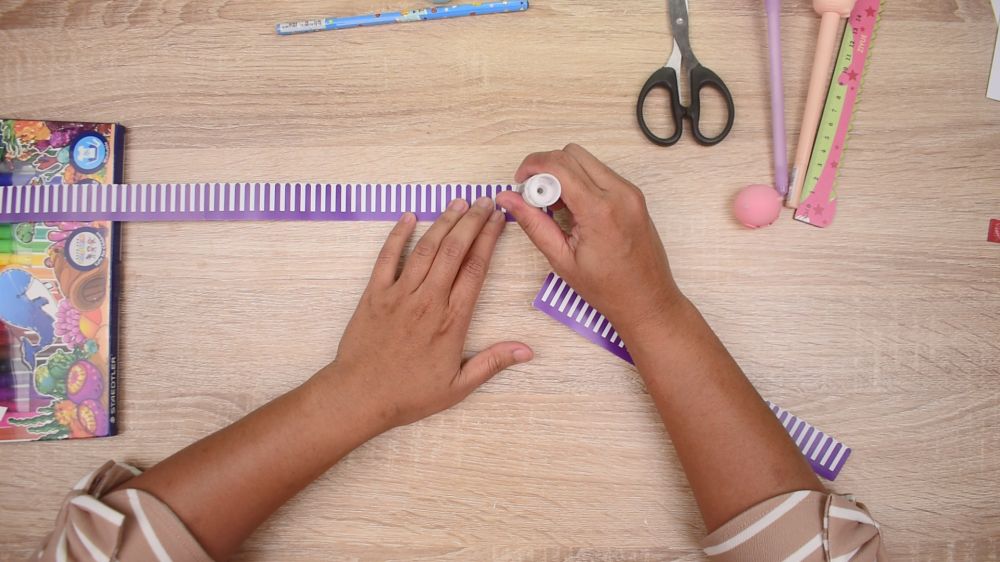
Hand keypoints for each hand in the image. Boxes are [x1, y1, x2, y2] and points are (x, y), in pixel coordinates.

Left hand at [331, 197, 533, 429]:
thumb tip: (527, 351)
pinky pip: (387, 257)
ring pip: (426, 249)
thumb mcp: (458, 386)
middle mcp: (428, 300)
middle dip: (471, 221)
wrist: (360, 396)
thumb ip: (492, 363)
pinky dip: (398, 235)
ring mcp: (400, 294)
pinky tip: (409, 217)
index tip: (499, 221)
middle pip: (454, 250)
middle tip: (485, 201)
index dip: (489, 240)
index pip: (476, 269)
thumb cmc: (409, 394)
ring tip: (458, 202)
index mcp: (452, 320)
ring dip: (443, 222)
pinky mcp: (374, 294)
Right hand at [496, 144, 683, 338]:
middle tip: (535, 195)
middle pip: (572, 154)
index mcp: (599, 210)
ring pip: (587, 161)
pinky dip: (582, 181)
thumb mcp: (562, 259)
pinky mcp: (634, 197)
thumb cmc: (608, 289)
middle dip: (546, 168)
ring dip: (565, 174)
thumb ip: (533, 223)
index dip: (532, 167)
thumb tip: (508, 199)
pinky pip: (602, 174)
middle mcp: (619, 193)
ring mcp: (630, 193)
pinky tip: (574, 209)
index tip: (519, 182)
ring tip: (556, 207)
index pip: (559, 165)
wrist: (648, 301)